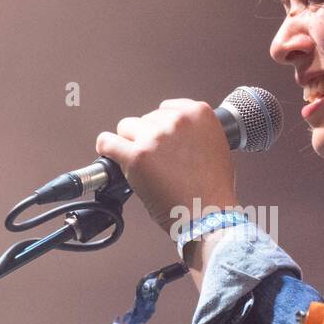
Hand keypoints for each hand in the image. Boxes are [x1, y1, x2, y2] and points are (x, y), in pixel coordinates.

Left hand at [95, 99, 239, 237]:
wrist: (208, 215)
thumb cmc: (213, 190)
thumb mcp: (216, 146)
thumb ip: (195, 132)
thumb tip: (174, 132)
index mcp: (198, 114)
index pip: (165, 108)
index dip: (161, 127)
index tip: (161, 141)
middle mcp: (177, 121)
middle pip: (145, 119)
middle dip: (147, 138)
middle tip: (156, 161)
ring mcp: (155, 137)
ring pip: (126, 128)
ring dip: (130, 144)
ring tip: (141, 164)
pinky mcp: (137, 156)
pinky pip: (108, 142)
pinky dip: (106, 148)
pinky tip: (110, 155)